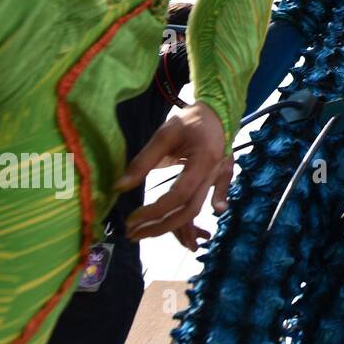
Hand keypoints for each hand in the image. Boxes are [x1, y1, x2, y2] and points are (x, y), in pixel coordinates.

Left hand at [117, 101, 231, 249]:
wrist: (218, 110)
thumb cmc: (189, 121)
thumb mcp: (164, 136)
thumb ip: (143, 162)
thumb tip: (120, 187)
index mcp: (202, 161)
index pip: (178, 195)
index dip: (154, 211)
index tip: (131, 219)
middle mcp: (214, 173)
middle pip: (189, 210)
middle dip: (160, 227)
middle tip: (134, 233)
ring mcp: (221, 175)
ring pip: (199, 208)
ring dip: (174, 226)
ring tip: (149, 231)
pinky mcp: (224, 175)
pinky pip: (218, 196)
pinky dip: (213, 208)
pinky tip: (207, 221)